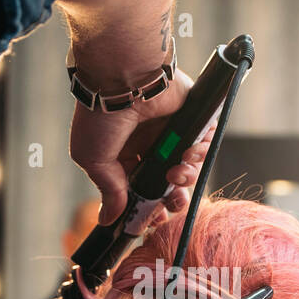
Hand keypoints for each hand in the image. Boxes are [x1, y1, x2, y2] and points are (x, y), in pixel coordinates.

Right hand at [69, 67, 215, 224]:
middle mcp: (148, 144)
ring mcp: (170, 131)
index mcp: (124, 155)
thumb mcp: (94, 160)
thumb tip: (108, 219)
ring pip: (188, 166)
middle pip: (169, 183)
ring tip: (177, 173)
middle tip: (173, 204)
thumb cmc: (100, 116)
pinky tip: (188, 152)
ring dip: (186, 177)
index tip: (152, 219)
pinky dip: (200, 152)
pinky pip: (204, 142)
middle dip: (173, 199)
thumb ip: (109, 191)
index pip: (142, 188)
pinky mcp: (191, 117)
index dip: (149, 206)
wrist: (121, 78)